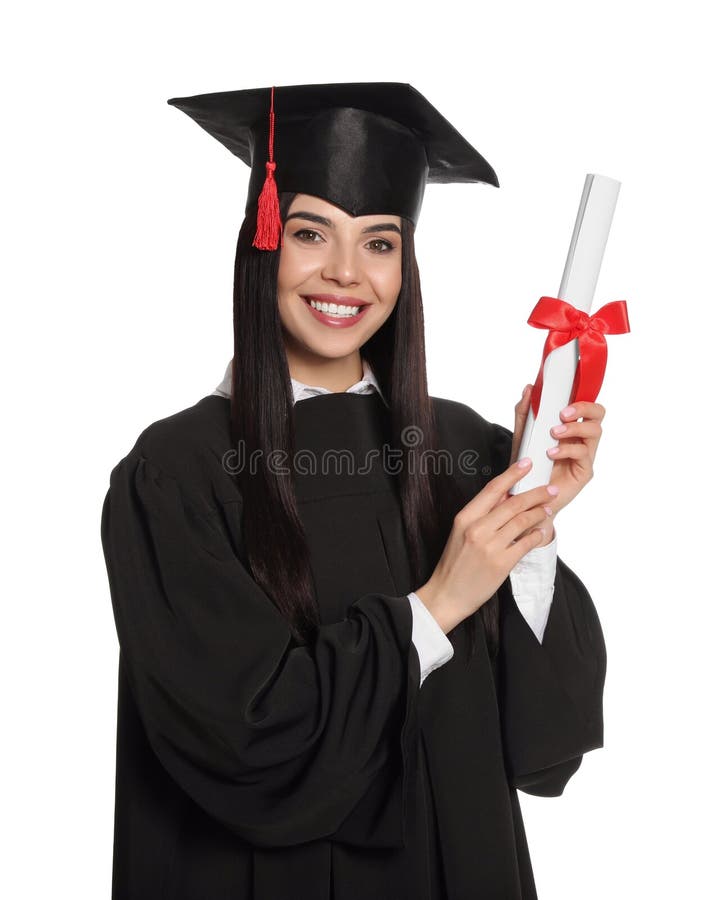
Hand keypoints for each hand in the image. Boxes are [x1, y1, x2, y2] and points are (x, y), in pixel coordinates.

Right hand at [415, 457, 556, 633]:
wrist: (447, 594)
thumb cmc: (455, 564)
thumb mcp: (461, 533)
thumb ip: (482, 515)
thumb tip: (505, 497)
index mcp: (465, 518)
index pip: (493, 489)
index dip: (512, 474)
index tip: (526, 464)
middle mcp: (477, 529)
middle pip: (513, 503)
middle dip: (536, 494)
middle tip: (550, 489)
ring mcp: (490, 546)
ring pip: (522, 521)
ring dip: (539, 513)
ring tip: (548, 510)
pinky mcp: (502, 563)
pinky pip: (526, 543)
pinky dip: (537, 536)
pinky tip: (541, 532)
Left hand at [510, 384, 603, 521]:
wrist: (526, 494)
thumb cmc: (529, 464)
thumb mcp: (522, 434)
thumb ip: (525, 412)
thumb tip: (529, 389)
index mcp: (570, 426)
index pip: (585, 404)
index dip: (581, 395)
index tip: (565, 392)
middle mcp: (581, 438)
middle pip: (598, 414)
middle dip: (583, 408)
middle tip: (562, 413)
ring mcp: (585, 454)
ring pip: (595, 431)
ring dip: (574, 428)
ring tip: (553, 433)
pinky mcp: (584, 471)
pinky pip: (583, 454)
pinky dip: (567, 450)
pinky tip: (551, 453)